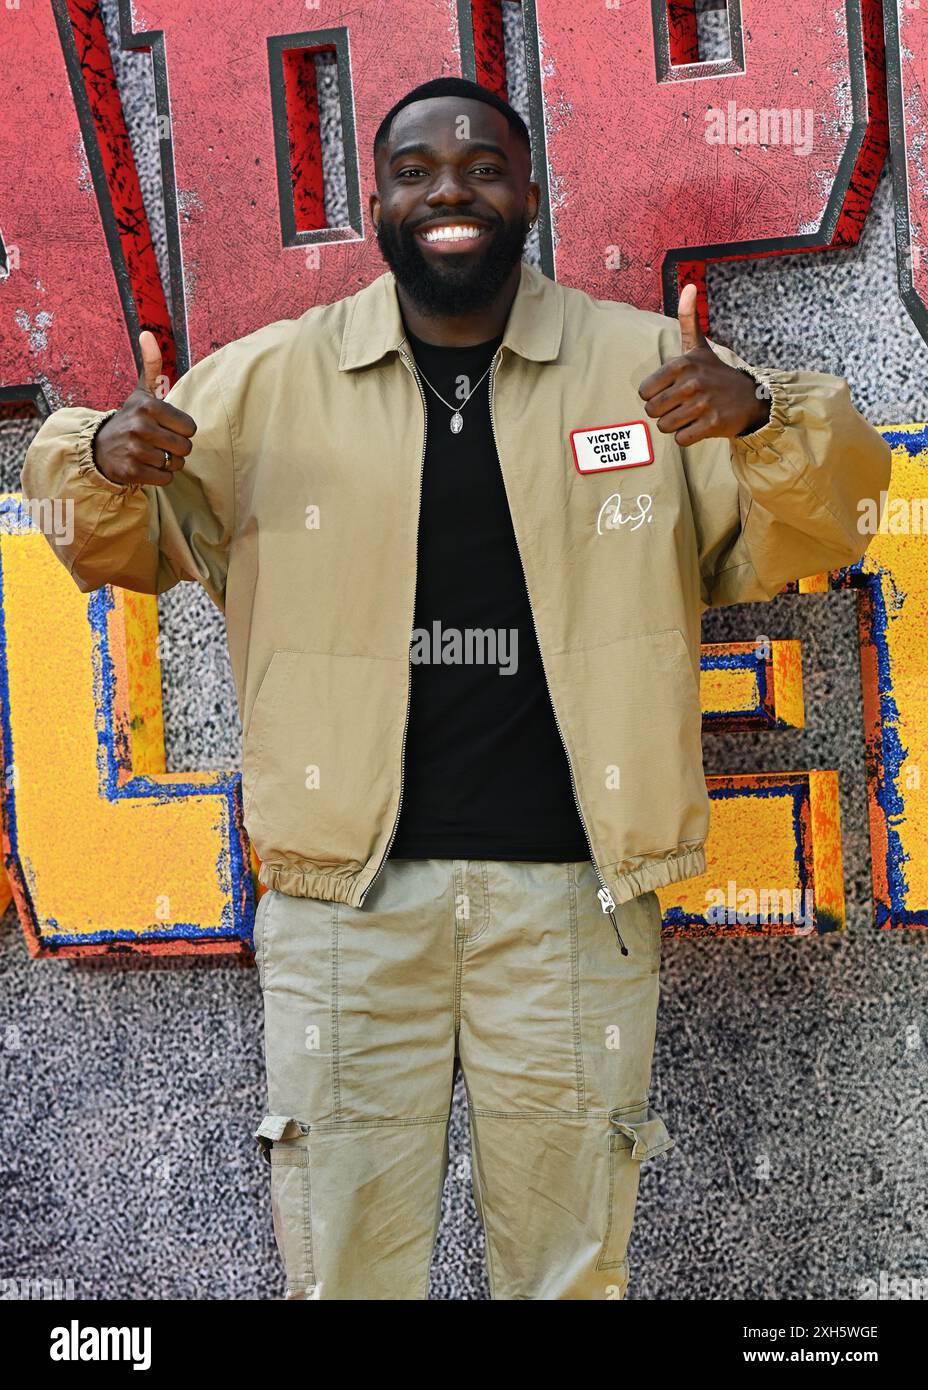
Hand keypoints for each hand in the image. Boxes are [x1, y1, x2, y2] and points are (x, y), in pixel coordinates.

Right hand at [92, 332, 196, 485]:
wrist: (100, 446)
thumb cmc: (131, 417)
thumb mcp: (142, 391)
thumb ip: (152, 364)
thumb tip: (147, 332)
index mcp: (149, 406)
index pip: (191, 428)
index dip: (182, 430)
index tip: (165, 426)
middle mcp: (141, 427)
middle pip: (186, 447)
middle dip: (177, 448)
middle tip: (160, 442)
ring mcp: (135, 450)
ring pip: (176, 464)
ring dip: (168, 462)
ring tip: (151, 453)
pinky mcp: (131, 471)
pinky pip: (165, 478)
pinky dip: (160, 475)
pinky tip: (146, 465)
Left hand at [637, 284, 770, 445]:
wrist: (749, 398)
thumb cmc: (715, 373)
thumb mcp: (699, 346)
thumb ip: (688, 319)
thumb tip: (689, 285)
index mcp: (682, 364)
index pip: (644, 392)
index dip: (654, 395)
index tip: (671, 390)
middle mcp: (691, 383)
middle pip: (653, 411)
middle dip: (664, 412)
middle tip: (682, 405)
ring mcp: (703, 404)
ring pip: (665, 427)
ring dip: (675, 425)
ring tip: (691, 414)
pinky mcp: (712, 425)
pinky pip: (681, 439)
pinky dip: (687, 436)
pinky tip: (699, 425)